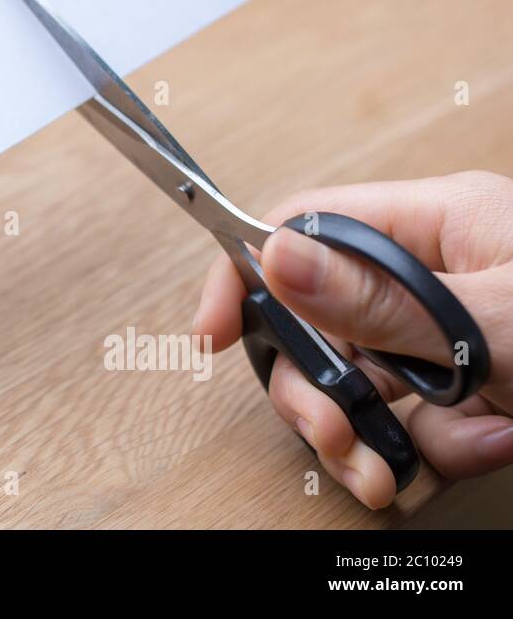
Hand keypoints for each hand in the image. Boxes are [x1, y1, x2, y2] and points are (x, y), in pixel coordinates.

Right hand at [195, 170, 512, 508]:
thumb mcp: (497, 320)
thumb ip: (382, 298)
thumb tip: (274, 259)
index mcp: (436, 224)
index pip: (307, 228)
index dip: (247, 275)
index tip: (213, 335)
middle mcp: (434, 276)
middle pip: (320, 324)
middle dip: (318, 392)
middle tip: (333, 436)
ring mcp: (452, 337)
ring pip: (362, 387)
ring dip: (374, 440)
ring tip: (396, 473)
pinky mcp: (472, 390)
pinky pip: (414, 426)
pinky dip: (434, 454)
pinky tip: (484, 448)